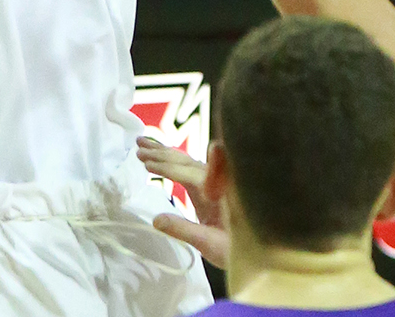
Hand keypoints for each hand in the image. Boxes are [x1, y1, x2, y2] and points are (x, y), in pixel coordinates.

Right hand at [137, 137, 227, 266]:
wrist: (256, 250)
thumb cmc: (233, 249)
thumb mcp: (208, 244)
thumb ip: (183, 230)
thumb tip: (156, 219)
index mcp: (220, 193)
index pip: (191, 175)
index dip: (168, 169)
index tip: (148, 166)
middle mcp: (219, 181)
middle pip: (188, 161)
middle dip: (163, 154)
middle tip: (138, 149)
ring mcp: (214, 181)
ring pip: (188, 160)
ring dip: (164, 152)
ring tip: (141, 143)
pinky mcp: (210, 185)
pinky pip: (189, 166)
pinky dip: (172, 158)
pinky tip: (159, 153)